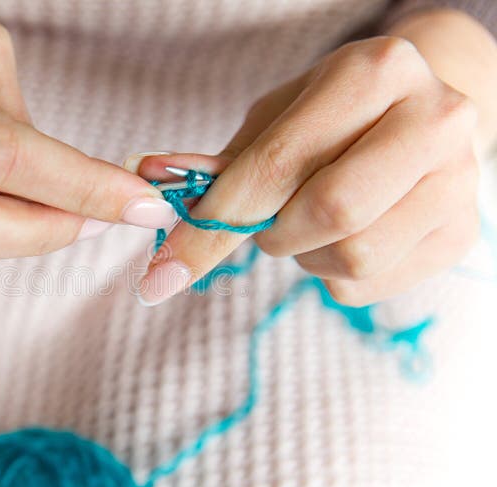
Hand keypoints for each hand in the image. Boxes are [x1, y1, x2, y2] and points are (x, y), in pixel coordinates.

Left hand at [135, 28, 495, 305]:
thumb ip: (221, 163)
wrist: (416, 117)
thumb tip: (153, 186)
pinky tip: (340, 238)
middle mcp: (432, 120)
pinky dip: (330, 275)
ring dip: (304, 255)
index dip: (213, 223)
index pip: (279, 164)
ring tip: (308, 224)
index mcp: (375, 73)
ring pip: (352, 257)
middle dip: (272, 234)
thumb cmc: (332, 118)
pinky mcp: (460, 236)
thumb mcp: (276, 120)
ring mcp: (457, 181)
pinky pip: (368, 285)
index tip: (161, 273)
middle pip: (329, 211)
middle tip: (263, 225)